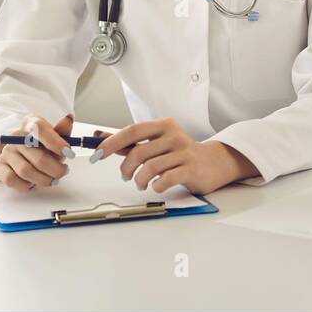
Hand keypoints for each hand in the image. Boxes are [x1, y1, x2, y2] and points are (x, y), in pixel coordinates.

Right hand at [0, 113, 74, 191]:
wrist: (22, 153)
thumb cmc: (42, 144)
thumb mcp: (55, 137)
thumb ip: (62, 131)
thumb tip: (68, 119)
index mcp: (31, 123)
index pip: (39, 128)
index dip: (56, 142)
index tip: (68, 153)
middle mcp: (16, 136)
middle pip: (38, 157)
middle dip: (56, 169)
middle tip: (63, 171)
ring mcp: (7, 151)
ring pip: (26, 171)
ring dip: (44, 180)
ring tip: (52, 179)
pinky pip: (11, 180)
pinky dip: (25, 185)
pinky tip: (32, 182)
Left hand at [92, 118, 257, 194]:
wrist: (213, 163)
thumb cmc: (180, 154)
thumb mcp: (157, 143)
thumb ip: (132, 142)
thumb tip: (102, 139)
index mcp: (164, 126)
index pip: (133, 130)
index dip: (112, 142)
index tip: (97, 154)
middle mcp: (174, 136)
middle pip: (139, 151)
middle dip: (126, 168)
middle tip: (126, 176)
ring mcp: (184, 152)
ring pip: (150, 167)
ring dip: (139, 180)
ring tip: (140, 183)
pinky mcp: (191, 169)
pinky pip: (165, 179)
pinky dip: (156, 185)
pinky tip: (156, 186)